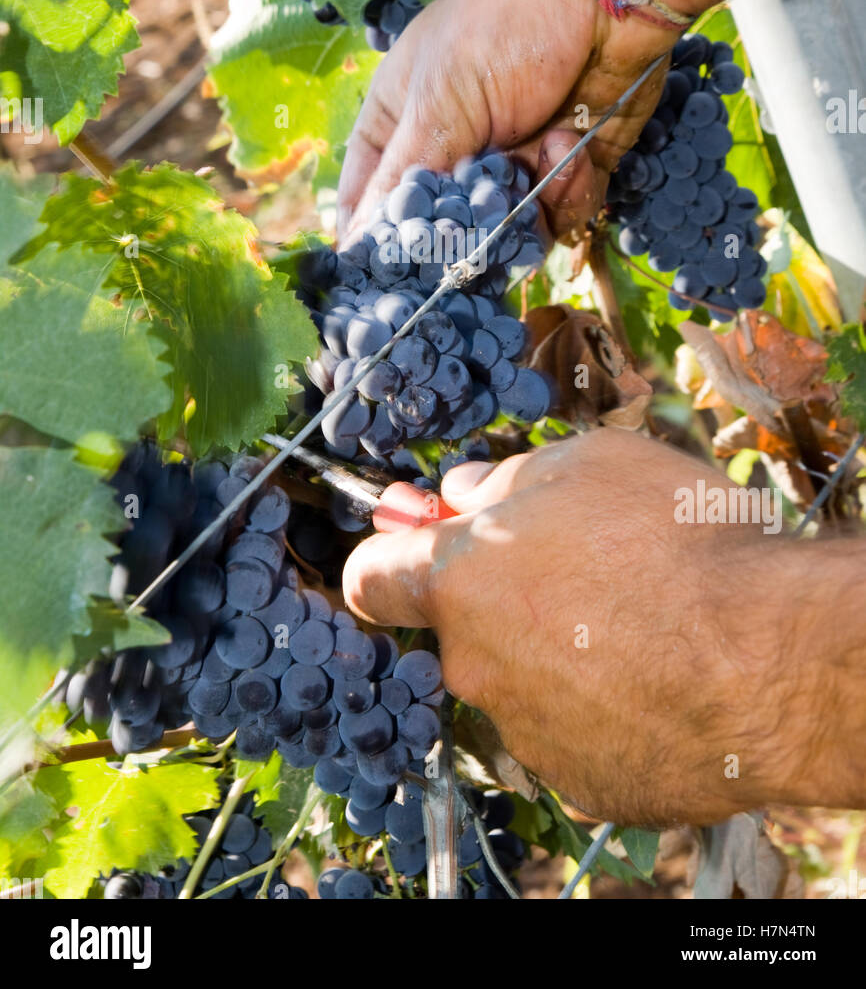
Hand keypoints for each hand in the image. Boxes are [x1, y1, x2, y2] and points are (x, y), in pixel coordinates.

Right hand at [337, 0, 673, 241]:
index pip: (369, 198)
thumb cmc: (505, 21)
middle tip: (485, 222)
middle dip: (468, 233)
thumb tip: (363, 246)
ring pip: (506, 233)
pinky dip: (571, 190)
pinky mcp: (568, 168)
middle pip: (446, 230)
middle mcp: (455, 148)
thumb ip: (406, 180)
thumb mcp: (438, 101)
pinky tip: (576, 147)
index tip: (387, 280)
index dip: (374, 240)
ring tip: (549, 150)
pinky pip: (559, 216)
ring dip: (529, 204)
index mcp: (402, 122)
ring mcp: (512, 161)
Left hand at [343, 430, 864, 826]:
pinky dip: (610, 711)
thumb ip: (510, 481)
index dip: (393, 557)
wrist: (766, 657)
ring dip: (565, 657)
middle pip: (467, 630)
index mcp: (459, 582)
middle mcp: (476, 666)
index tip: (424, 546)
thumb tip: (467, 495)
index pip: (372, 577)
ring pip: (528, 685)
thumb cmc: (675, 540)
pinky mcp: (587, 785)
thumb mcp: (588, 463)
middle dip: (510, 603)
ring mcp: (529, 736)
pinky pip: (583, 736)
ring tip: (649, 627)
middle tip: (593, 575)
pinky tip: (667, 682)